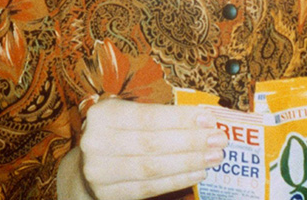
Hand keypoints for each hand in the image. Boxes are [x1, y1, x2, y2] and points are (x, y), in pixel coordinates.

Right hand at [58, 98, 228, 199]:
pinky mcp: (108, 194)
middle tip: (219, 139)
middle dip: (190, 141)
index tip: (209, 118)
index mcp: (103, 114)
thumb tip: (203, 119)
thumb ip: (158, 116)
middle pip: (152, 144)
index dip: (180, 119)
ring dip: (189, 162)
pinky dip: (177, 180)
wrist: (87, 166)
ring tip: (214, 156)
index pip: (148, 117)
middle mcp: (96, 142)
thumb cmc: (119, 133)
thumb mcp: (128, 115)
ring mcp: (99, 171)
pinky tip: (198, 173)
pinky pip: (149, 188)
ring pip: (152, 168)